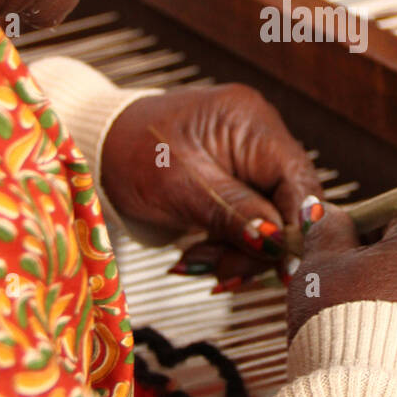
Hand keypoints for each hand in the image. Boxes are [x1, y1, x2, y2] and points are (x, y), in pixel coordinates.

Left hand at [101, 84, 321, 280]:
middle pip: (288, 203)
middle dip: (257, 246)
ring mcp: (251, 159)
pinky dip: (228, 245)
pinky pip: (252, 220)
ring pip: (271, 219)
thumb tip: (279, 243)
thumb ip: (233, 213)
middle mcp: (260, 135)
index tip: (288, 269)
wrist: (99, 150)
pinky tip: (199, 255)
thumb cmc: (131, 156)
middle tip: (222, 275)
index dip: (296, 227)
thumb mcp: (179, 188)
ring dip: (238, 251)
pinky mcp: (241, 181)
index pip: (296, 179)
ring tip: (196, 262)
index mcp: (250, 122)